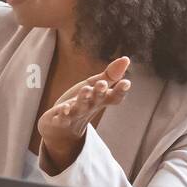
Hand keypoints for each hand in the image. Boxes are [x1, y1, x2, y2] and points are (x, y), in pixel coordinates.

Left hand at [37, 56, 132, 173]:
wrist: (62, 127)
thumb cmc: (83, 102)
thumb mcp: (95, 86)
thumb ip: (110, 75)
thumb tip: (126, 59)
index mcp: (100, 99)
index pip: (114, 96)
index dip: (120, 91)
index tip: (126, 83)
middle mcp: (89, 107)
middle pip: (96, 99)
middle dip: (99, 92)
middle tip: (102, 84)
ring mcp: (74, 114)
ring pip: (80, 107)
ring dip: (82, 99)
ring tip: (85, 90)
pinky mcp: (59, 119)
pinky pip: (61, 118)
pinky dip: (63, 115)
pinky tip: (64, 109)